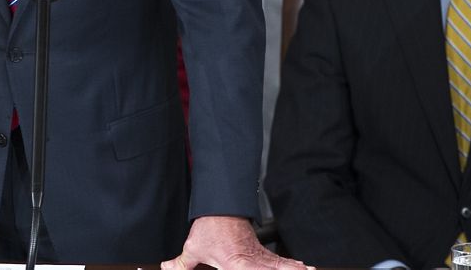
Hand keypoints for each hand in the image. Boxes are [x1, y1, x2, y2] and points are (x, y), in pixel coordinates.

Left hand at [163, 215, 312, 269]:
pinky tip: (301, 267)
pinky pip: (278, 260)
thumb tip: (169, 268)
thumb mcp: (193, 248)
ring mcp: (258, 254)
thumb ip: (182, 264)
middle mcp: (251, 260)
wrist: (220, 206)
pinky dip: (289, 264)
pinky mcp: (260, 250)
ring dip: (291, 269)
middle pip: (273, 269)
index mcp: (236, 265)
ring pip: (278, 266)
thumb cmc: (210, 226)